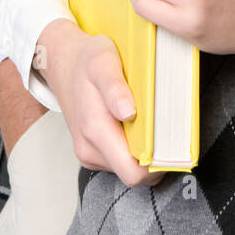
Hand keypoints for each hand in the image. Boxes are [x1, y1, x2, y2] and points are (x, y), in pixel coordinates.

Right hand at [34, 19, 162, 187]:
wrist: (61, 61)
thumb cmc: (85, 59)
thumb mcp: (103, 62)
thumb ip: (116, 88)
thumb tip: (129, 113)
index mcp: (95, 130)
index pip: (134, 172)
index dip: (157, 164)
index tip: (172, 145)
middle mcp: (89, 149)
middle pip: (133, 174)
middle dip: (154, 159)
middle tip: (167, 132)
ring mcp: (88, 153)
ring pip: (127, 168)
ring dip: (143, 153)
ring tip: (150, 124)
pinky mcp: (90, 151)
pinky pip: (118, 160)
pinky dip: (132, 148)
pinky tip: (136, 125)